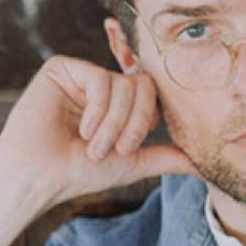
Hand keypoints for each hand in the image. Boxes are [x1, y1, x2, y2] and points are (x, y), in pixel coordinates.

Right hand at [0, 55, 197, 199]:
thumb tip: (204, 166)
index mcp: (118, 103)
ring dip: (114, 123)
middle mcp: (102, 86)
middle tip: (117, 150)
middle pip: (143, 85)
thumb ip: (166, 157)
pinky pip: (101, 78)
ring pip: (124, 84)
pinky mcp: (63, 68)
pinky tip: (82, 130)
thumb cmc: (78, 172)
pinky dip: (98, 109)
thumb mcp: (132, 164)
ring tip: (94, 147)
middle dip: (135, 123)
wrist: (41, 176)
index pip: (152, 94)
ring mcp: (83, 75)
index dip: (147, 117)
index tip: (128, 146)